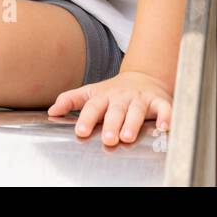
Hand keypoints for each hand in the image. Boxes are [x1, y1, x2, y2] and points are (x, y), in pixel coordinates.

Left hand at [47, 70, 172, 145]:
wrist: (144, 78)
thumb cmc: (114, 92)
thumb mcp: (91, 93)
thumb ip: (70, 100)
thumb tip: (51, 111)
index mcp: (104, 96)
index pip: (93, 107)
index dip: (86, 118)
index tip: (80, 131)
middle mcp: (122, 97)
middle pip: (116, 110)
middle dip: (112, 124)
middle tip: (108, 139)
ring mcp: (141, 99)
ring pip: (137, 110)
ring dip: (133, 123)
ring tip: (128, 136)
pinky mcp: (159, 101)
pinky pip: (164, 109)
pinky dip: (165, 117)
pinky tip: (163, 127)